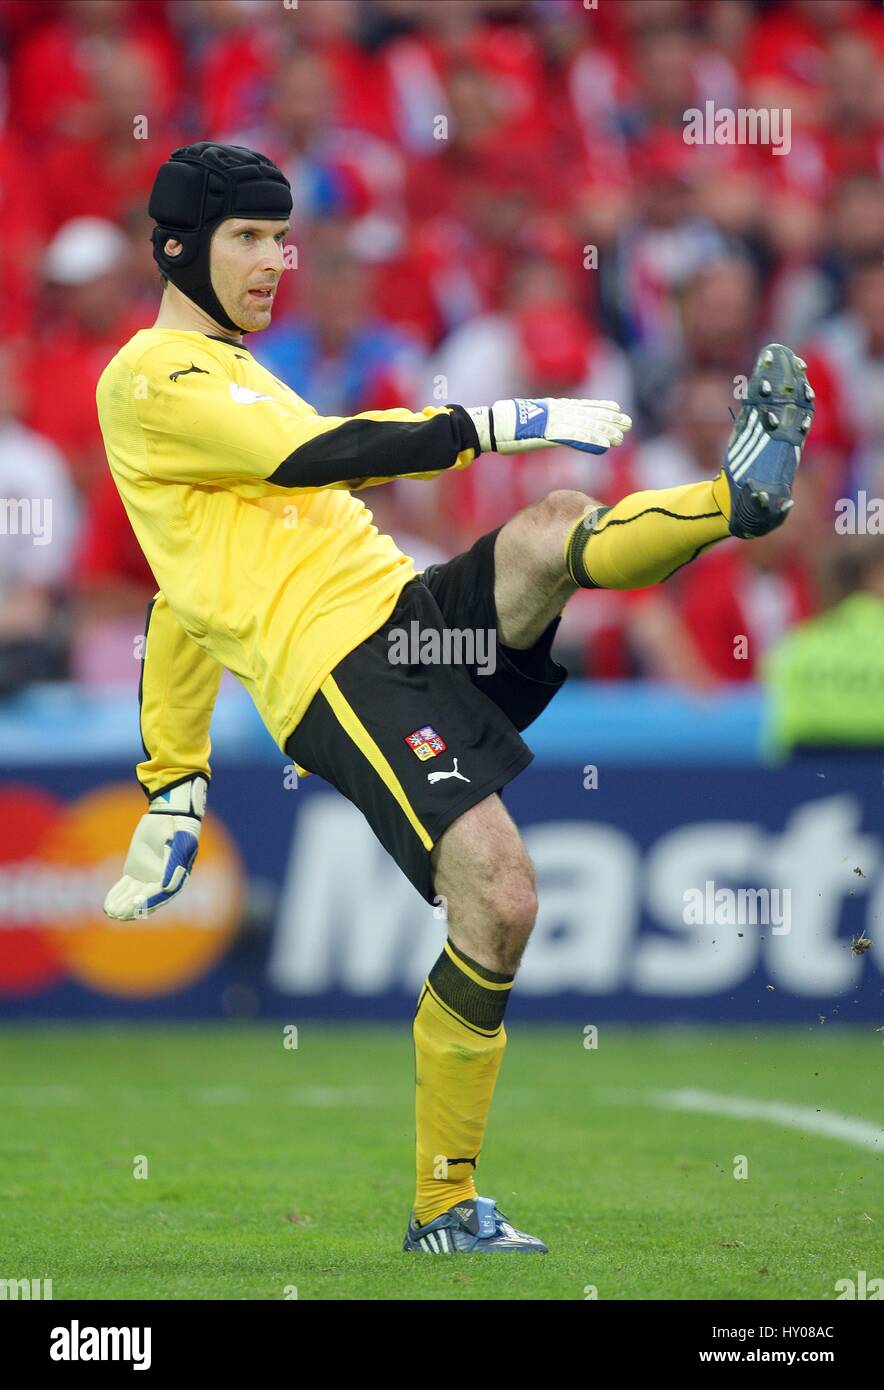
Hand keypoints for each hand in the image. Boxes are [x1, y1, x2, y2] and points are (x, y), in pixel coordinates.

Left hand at [103, 776, 205, 919]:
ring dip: (122, 904)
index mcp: (175, 878)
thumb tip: (165, 888)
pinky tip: (106, 905)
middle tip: (117, 914)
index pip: (160, 895)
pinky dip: (116, 895)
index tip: (134, 906)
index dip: (147, 902)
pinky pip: (125, 887)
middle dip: (131, 907)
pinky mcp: (135, 872)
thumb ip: (173, 864)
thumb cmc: (176, 829)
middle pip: (145, 899)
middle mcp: (161, 882)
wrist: (167, 816)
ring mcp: (147, 878)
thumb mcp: (178, 843)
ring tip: (110, 912)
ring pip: (133, 895)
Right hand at [466, 398, 630, 454]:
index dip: (599, 407)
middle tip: (627, 423)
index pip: (580, 406)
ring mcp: (553, 422)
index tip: (615, 409)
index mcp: (550, 408)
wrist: (490, 425)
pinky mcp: (549, 434)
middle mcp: (556, 412)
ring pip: (585, 426)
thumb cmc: (502, 426)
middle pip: (587, 415)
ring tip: (621, 437)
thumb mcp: (525, 422)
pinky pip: (575, 438)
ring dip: (604, 432)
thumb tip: (540, 428)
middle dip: (608, 419)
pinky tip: (604, 446)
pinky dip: (591, 442)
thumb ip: (539, 424)